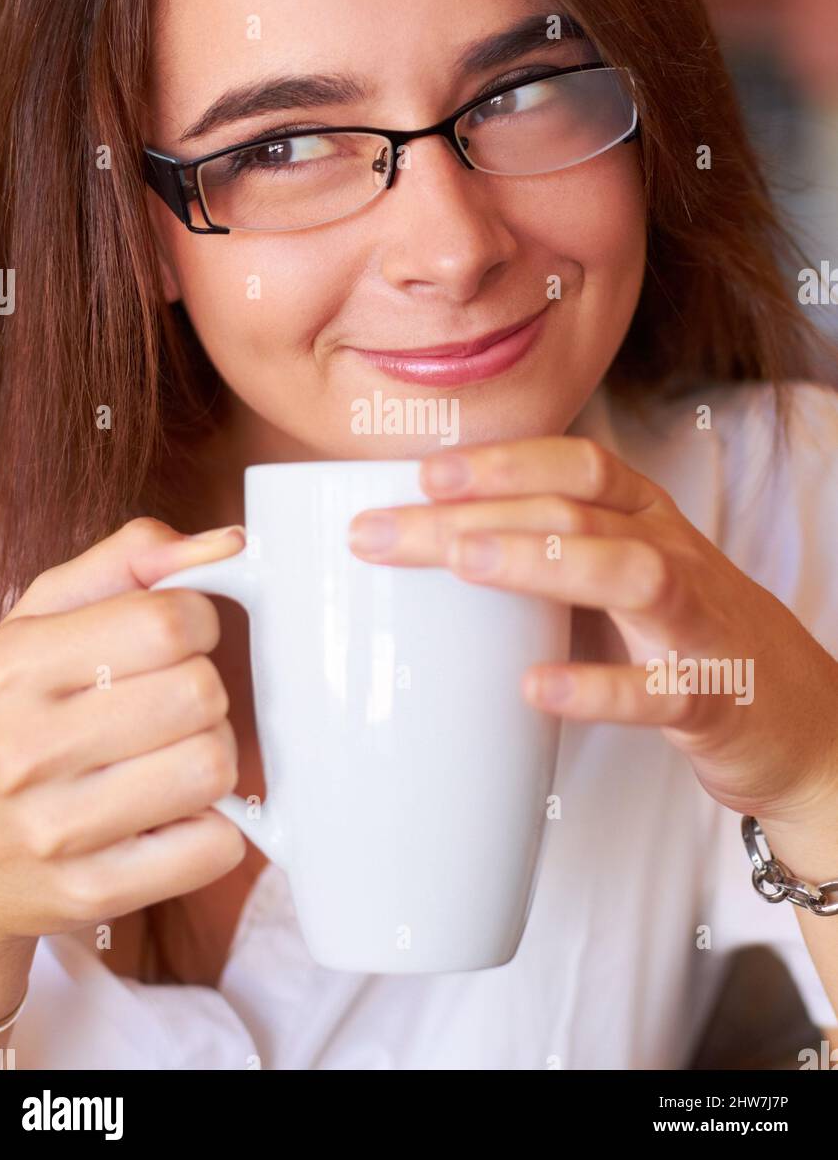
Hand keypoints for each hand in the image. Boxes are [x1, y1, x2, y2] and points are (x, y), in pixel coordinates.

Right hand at [0, 518, 247, 954]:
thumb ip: (129, 561)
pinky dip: (211, 827)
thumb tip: (227, 543)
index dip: (198, 620)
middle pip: (200, 694)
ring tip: (168, 758)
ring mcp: (57, 832)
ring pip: (214, 767)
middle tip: (170, 705)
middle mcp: (28, 749)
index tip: (179, 637)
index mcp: (17, 667)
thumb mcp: (43, 621)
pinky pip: (214, 845)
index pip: (168, 621)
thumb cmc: (15, 717)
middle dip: (203, 691)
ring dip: (210, 757)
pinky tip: (169, 815)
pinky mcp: (92, 893)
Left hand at [347, 435, 837, 826]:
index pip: (577, 465)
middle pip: (573, 512)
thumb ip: (554, 554)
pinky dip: (599, 687)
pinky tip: (538, 687)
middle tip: (384, 530)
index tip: (423, 473)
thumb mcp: (626, 577)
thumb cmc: (689, 640)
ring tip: (463, 563)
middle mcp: (673, 556)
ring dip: (540, 561)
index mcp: (646, 521)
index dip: (502, 461)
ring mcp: (696, 624)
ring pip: (625, 573)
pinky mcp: (712, 698)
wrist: (800, 720)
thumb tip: (433, 545)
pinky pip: (660, 690)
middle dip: (475, 512)